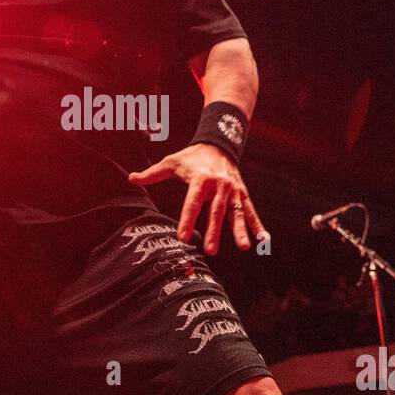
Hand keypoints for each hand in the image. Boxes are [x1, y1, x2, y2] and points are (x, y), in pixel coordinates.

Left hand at [128, 143, 265, 254]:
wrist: (218, 144)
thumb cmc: (191, 157)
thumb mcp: (171, 162)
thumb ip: (152, 173)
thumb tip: (131, 178)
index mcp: (201, 179)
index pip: (192, 203)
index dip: (187, 220)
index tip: (182, 237)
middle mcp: (219, 185)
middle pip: (216, 212)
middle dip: (214, 232)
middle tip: (210, 250)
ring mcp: (233, 191)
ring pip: (237, 213)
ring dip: (240, 231)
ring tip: (243, 247)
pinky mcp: (242, 194)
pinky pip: (250, 211)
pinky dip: (257, 224)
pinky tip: (263, 239)